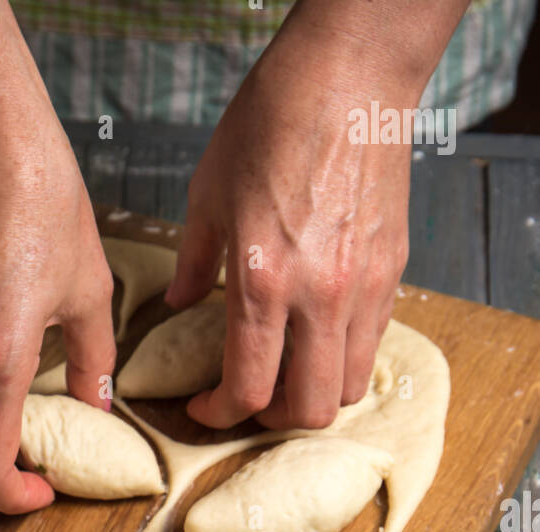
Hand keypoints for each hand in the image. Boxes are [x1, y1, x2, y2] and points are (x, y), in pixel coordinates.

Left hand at [166, 5, 423, 430]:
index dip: (221, 414)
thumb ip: (194, 260)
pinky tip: (319, 333)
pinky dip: (345, 356)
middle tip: (250, 398)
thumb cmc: (272, 121)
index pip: (249, 389)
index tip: (206, 407)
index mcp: (263, 282)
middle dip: (272, 418)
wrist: (349, 74)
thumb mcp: (209, 192)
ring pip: (349, 387)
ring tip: (289, 373)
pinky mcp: (392, 271)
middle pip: (308, 408)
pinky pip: (373, 343)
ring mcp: (363, 287)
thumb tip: (178, 302)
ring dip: (316, 394)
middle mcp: (320, 297)